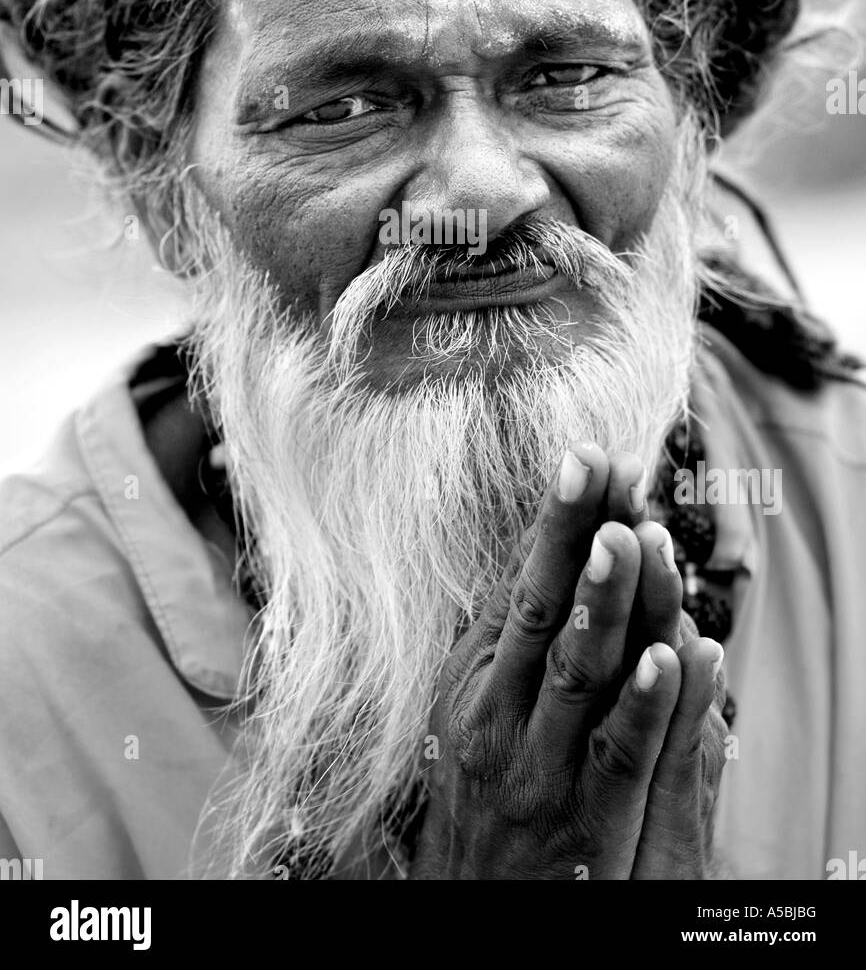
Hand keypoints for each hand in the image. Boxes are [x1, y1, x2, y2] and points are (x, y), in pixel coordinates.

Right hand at [409, 445, 726, 879]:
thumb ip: (511, 628)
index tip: (585, 456)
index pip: (523, 583)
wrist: (472, 904)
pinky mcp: (586, 817)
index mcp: (476, 676)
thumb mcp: (474, 701)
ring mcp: (540, 765)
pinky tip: (669, 656)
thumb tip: (545, 536)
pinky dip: (644, 704)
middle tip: (603, 470)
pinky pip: (617, 754)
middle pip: (544, 613)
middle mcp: (500, 713)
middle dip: (576, 537)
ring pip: (578, 674)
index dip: (557, 521)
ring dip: (608, 603)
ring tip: (631, 538)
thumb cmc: (483, 785)